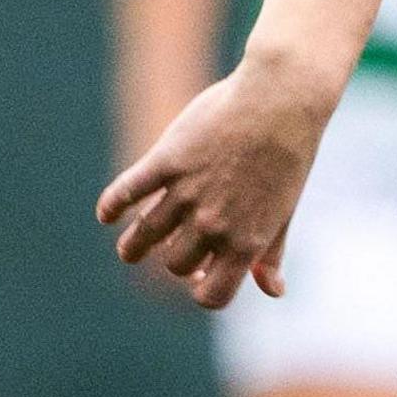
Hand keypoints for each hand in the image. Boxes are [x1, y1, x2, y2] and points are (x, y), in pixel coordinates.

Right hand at [94, 50, 341, 308]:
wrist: (281, 101)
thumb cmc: (288, 157)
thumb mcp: (285, 210)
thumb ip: (271, 253)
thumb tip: (273, 291)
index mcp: (246, 242)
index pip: (211, 295)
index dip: (204, 291)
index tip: (201, 278)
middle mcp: (213, 224)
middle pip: (175, 264)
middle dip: (176, 259)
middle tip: (177, 244)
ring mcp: (187, 193)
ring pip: (143, 238)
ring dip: (133, 246)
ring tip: (131, 245)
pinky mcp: (166, 161)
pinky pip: (125, 193)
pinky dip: (111, 206)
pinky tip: (108, 214)